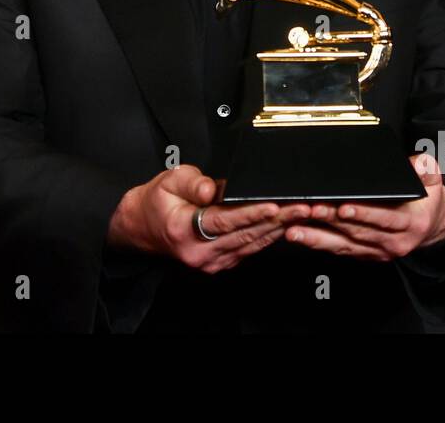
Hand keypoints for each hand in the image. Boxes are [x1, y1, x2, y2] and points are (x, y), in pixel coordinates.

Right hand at [107, 164, 312, 273]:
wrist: (142, 227)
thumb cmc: (157, 201)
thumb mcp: (169, 180)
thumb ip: (191, 181)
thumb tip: (211, 188)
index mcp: (184, 229)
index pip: (223, 221)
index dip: (250, 213)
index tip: (274, 205)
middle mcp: (199, 251)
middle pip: (244, 234)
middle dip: (277, 220)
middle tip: (303, 207)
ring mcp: (211, 261)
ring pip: (251, 244)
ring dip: (279, 229)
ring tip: (301, 214)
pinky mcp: (220, 264)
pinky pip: (248, 250)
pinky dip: (268, 237)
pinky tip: (285, 226)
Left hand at [281, 152, 444, 260]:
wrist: (431, 225)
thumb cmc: (426, 200)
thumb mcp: (433, 180)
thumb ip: (425, 169)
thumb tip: (416, 162)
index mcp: (410, 223)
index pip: (385, 219)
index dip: (363, 213)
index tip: (343, 207)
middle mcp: (394, 242)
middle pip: (358, 232)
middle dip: (331, 222)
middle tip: (310, 211)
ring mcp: (379, 251)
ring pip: (345, 245)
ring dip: (318, 237)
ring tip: (295, 230)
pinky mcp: (366, 255)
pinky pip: (341, 250)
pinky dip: (320, 244)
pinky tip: (301, 236)